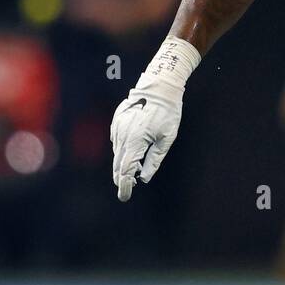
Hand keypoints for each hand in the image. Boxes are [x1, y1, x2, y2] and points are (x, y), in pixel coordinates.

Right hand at [111, 83, 182, 201]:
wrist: (159, 87)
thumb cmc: (167, 113)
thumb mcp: (167, 139)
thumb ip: (154, 160)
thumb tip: (144, 177)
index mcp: (136, 141)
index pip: (125, 170)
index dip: (124, 185)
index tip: (125, 197)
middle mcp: (122, 135)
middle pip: (118, 164)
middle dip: (121, 178)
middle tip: (128, 188)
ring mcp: (117, 127)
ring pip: (117, 153)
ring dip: (123, 164)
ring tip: (136, 168)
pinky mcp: (116, 121)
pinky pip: (116, 140)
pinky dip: (122, 150)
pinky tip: (133, 151)